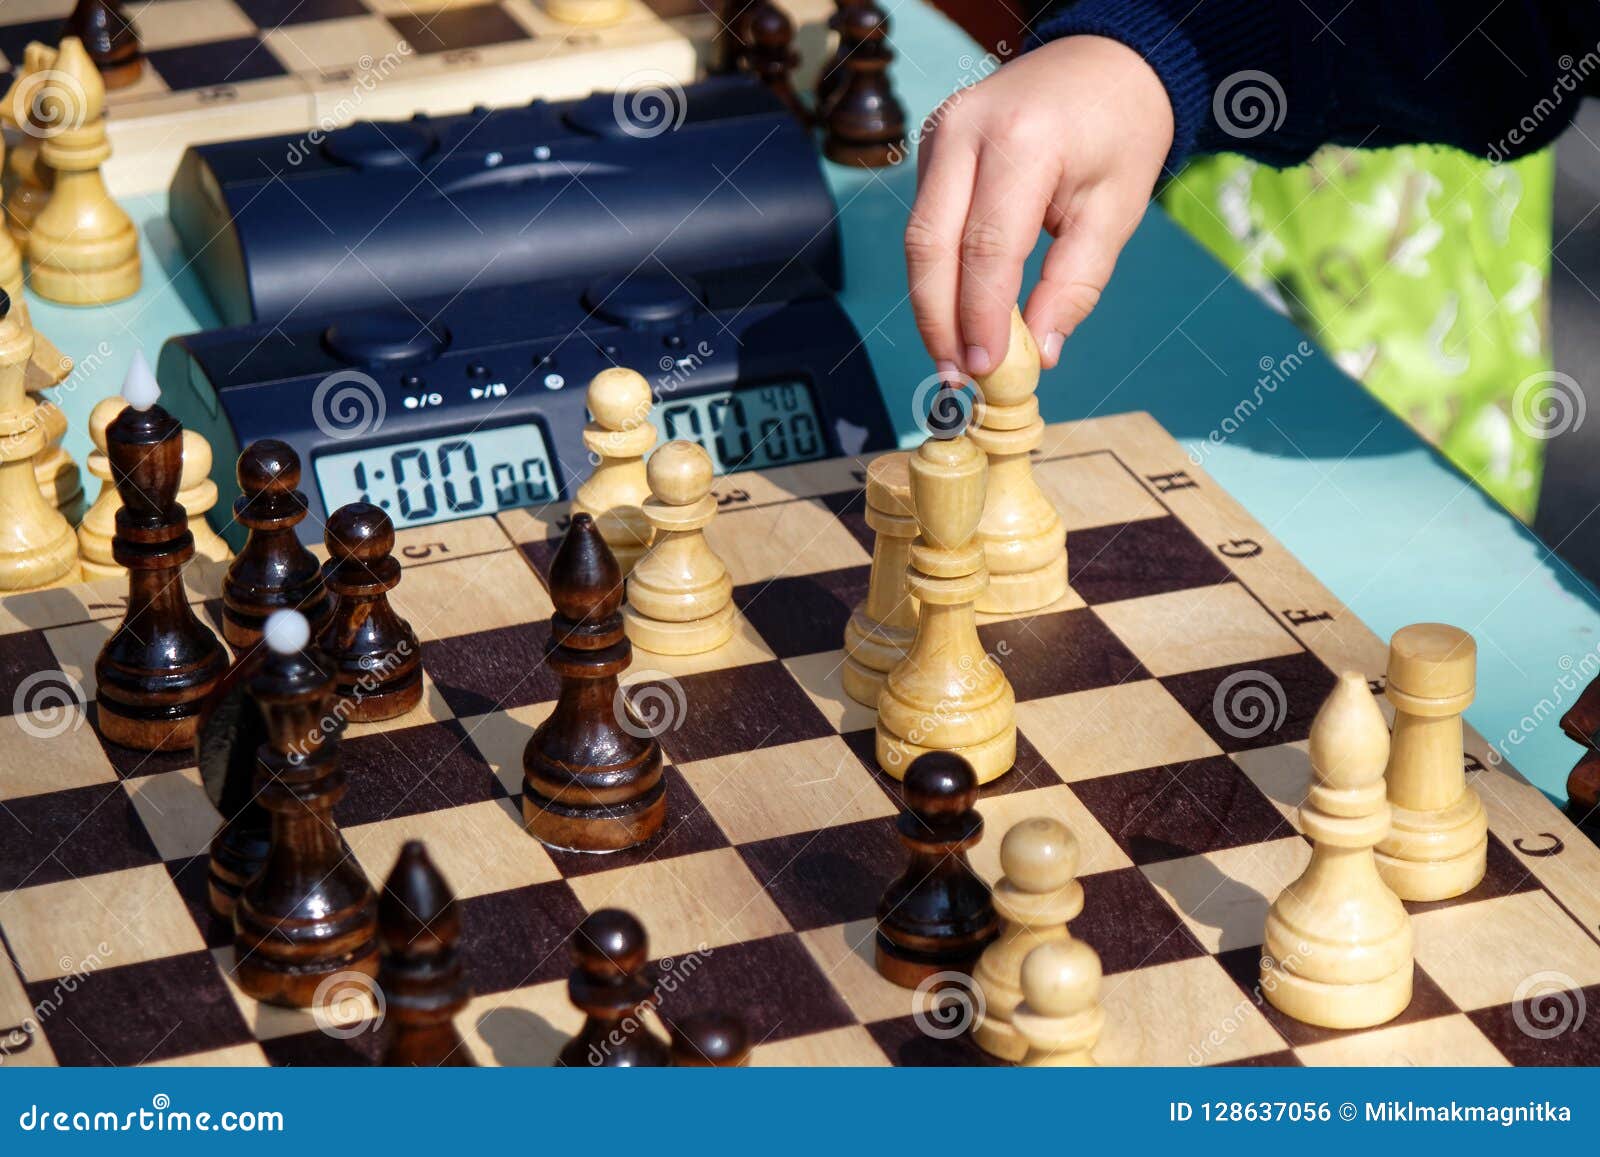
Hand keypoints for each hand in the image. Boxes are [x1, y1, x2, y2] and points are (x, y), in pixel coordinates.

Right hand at [905, 35, 1173, 374]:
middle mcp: (966, 130)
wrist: (1104, 62)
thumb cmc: (1118, 133)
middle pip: (930, 246)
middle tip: (956, 376)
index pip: (987, 247)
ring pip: (916, 238)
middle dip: (939, 321)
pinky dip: (936, 273)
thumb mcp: (1115, 211)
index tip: (986, 369)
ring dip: (931, 304)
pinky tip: (954, 312)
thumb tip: (1042, 353)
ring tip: (952, 356)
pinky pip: (923, 221)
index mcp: (1022, 141)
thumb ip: (1075, 285)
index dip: (979, 317)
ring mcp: (940, 133)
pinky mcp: (930, 145)